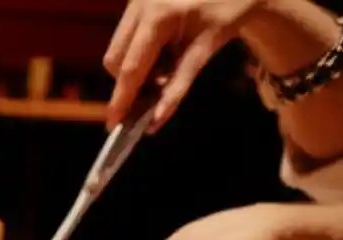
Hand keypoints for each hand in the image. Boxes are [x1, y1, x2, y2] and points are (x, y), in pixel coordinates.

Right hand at [105, 0, 265, 128]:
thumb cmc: (228, 10)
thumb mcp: (206, 48)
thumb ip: (179, 85)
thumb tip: (156, 120)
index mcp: (159, 15)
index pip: (132, 67)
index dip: (121, 98)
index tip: (113, 123)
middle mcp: (140, 5)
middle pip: (116, 59)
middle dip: (130, 82)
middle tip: (156, 90)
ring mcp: (135, 1)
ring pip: (117, 48)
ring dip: (135, 68)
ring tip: (165, 67)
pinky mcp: (136, 1)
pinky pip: (126, 36)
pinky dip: (139, 53)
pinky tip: (163, 51)